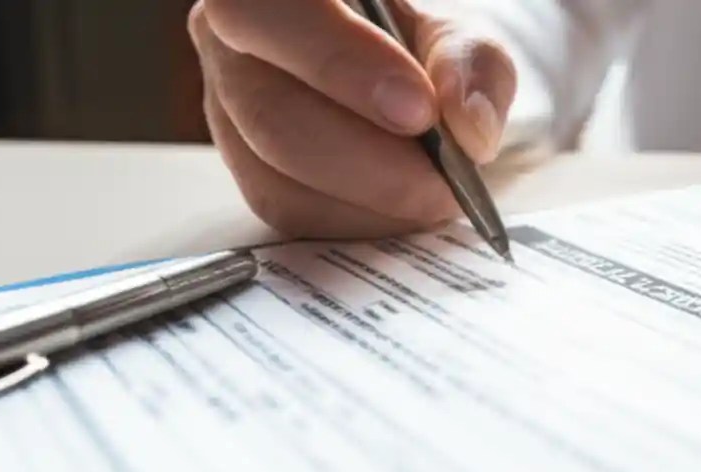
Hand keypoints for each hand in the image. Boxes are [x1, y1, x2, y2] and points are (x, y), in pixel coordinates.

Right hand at [189, 0, 515, 237]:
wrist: (407, 84)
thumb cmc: (418, 51)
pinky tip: (401, 208)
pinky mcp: (246, 172)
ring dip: (369, 202)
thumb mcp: (457, 39)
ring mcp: (227, 112)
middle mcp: (229, 44)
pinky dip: (357, 222)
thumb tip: (468, 128)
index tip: (419, 112)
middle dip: (370, 164)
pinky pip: (291, 213)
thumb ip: (473, 66)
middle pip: (271, 114)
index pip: (266, 12)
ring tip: (433, 196)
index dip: (338, 63)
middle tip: (442, 184)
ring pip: (276, 178)